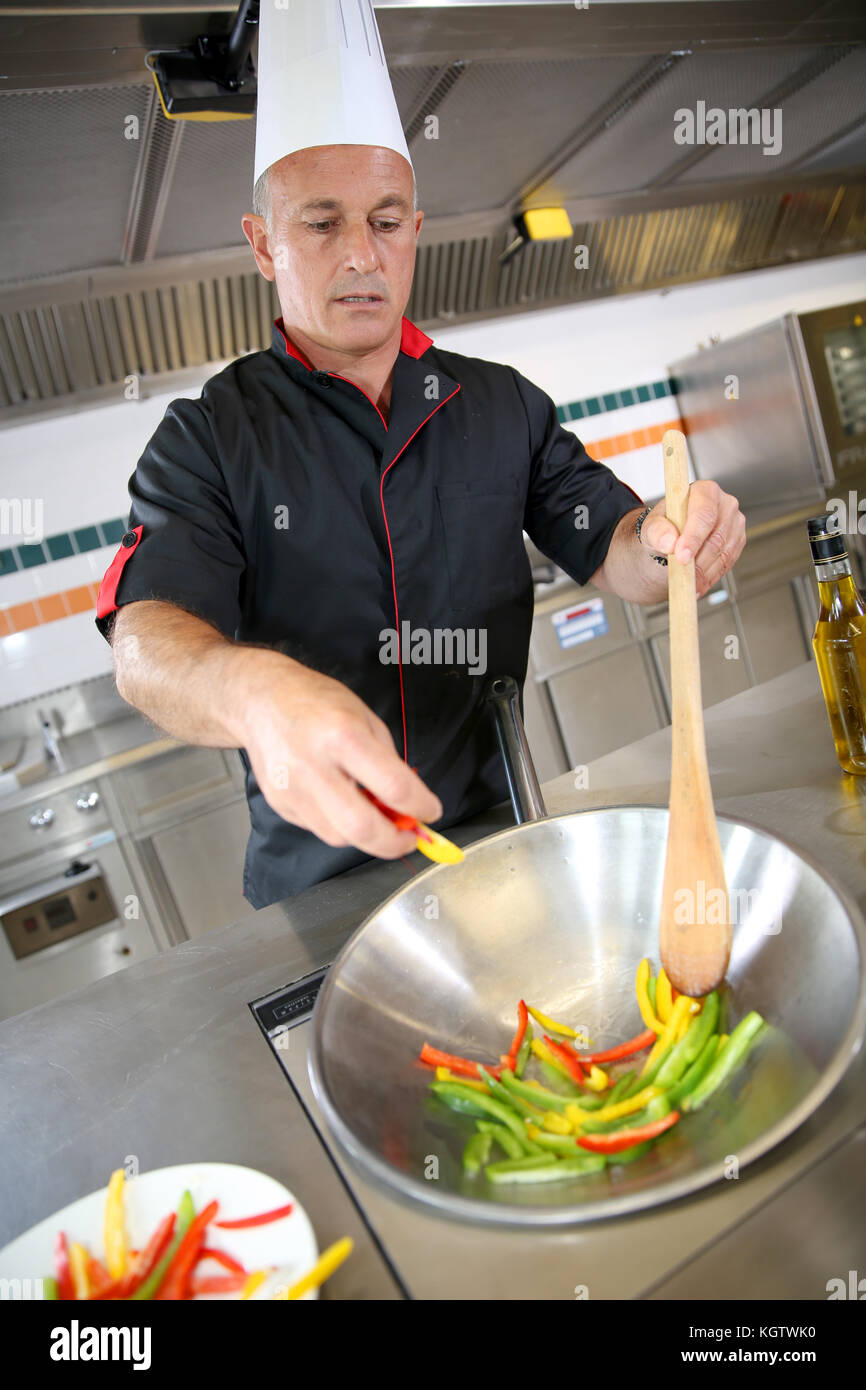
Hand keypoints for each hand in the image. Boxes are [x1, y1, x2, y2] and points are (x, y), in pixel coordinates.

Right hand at [242, 659, 442, 857]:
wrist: (260, 700)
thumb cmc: (315, 703)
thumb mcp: (365, 717)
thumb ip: (388, 761)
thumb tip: (408, 802)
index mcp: (343, 735)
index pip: (393, 786)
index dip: (420, 807)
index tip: (431, 813)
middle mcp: (314, 766)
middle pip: (362, 828)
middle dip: (395, 842)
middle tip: (409, 837)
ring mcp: (292, 789)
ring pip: (340, 837)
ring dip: (367, 835)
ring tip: (377, 818)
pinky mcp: (280, 804)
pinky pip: (319, 829)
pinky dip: (340, 825)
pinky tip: (344, 805)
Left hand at [639, 480, 745, 597]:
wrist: (672, 537)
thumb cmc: (664, 527)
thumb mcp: (651, 527)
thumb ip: (657, 531)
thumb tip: (669, 542)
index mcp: (704, 491)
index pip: (704, 515)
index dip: (694, 538)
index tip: (682, 557)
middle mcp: (725, 504)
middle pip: (716, 537)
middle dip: (698, 561)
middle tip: (682, 576)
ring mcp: (735, 523)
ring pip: (724, 553)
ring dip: (705, 572)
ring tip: (688, 583)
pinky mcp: (738, 541)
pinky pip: (728, 562)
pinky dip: (712, 576)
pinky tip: (698, 583)